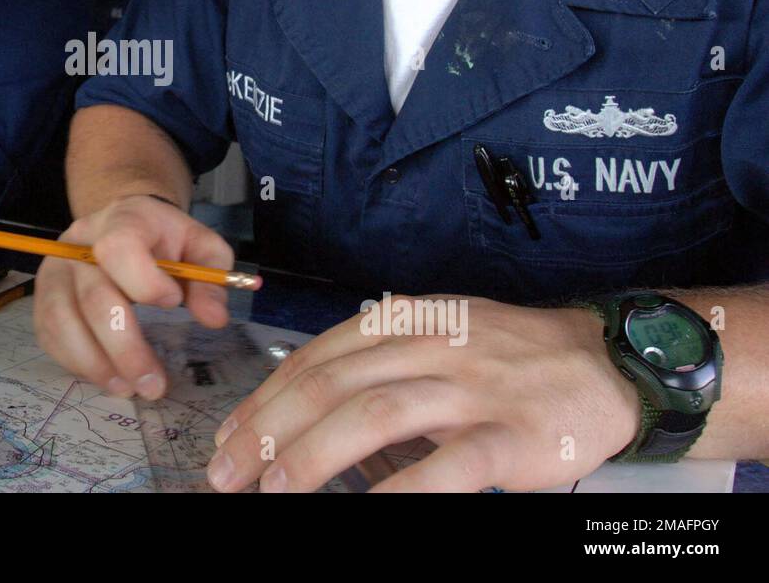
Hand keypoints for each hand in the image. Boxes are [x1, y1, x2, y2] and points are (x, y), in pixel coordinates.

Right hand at [34, 195, 233, 399]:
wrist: (124, 223)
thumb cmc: (164, 240)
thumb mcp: (199, 247)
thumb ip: (209, 279)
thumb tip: (213, 319)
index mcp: (122, 221)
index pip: (119, 248)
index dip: (144, 282)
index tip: (173, 303)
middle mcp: (78, 244)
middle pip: (94, 297)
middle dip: (126, 349)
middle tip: (154, 385)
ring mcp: (55, 270)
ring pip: (63, 321)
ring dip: (97, 364)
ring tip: (129, 388)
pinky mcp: (43, 296)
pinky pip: (50, 335)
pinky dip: (77, 363)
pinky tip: (107, 377)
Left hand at [207, 295, 640, 491]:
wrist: (603, 361)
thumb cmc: (507, 353)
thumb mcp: (433, 333)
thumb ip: (373, 362)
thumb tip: (300, 410)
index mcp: (403, 320)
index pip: (314, 358)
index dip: (263, 399)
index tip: (229, 435)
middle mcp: (429, 345)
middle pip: (328, 384)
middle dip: (268, 429)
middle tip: (230, 470)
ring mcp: (470, 387)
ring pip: (372, 414)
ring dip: (312, 454)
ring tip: (274, 488)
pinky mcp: (510, 434)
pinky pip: (446, 465)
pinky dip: (400, 491)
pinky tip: (364, 512)